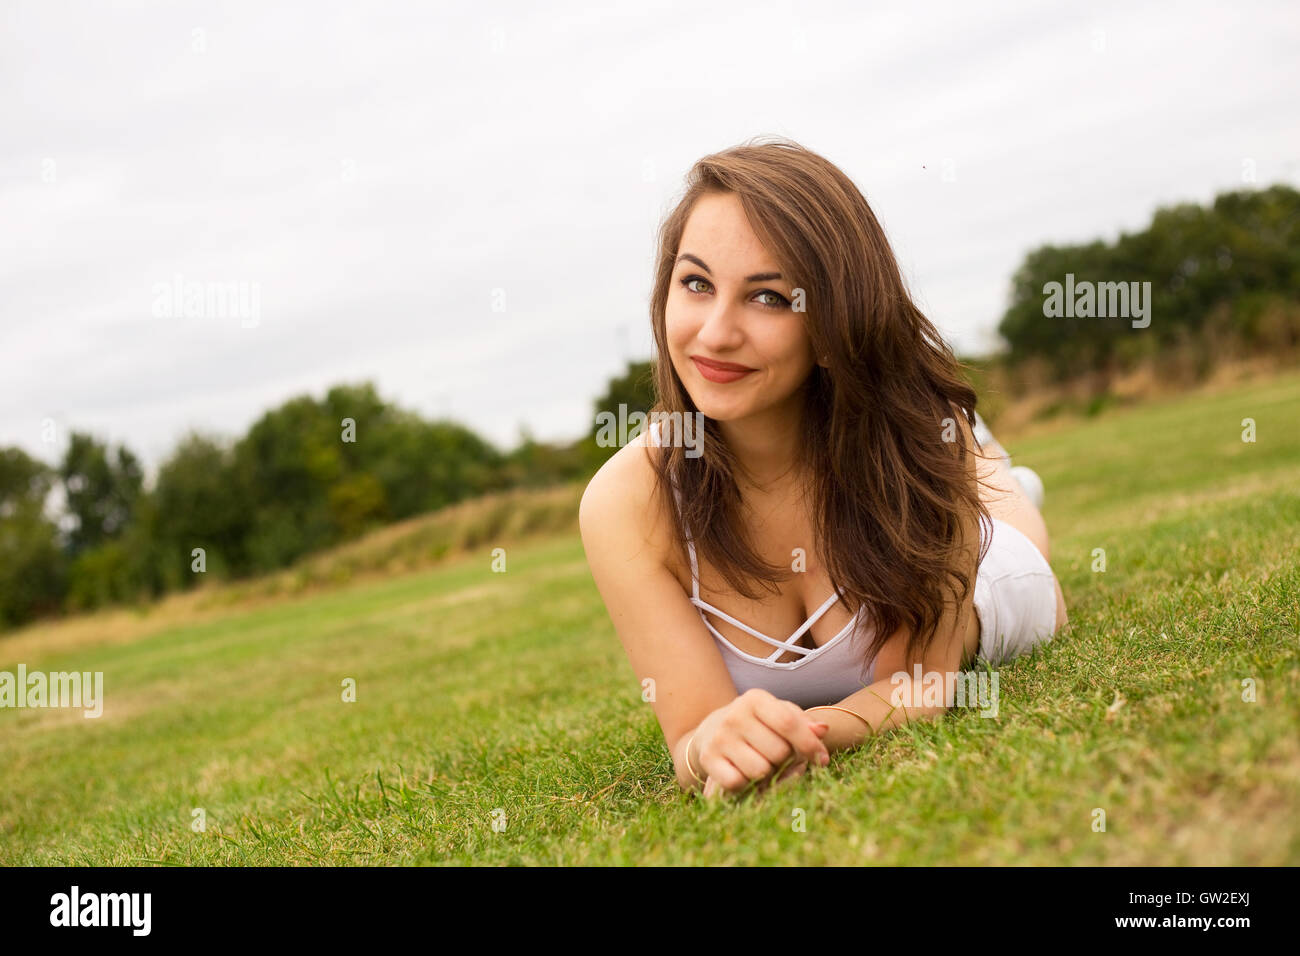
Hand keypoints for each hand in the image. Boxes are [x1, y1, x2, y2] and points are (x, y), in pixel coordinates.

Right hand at [694, 688, 830, 798]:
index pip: (788, 723)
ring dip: (767, 774)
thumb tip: (822, 730)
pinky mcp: (708, 759)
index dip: (809, 744)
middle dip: (786, 760)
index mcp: (755, 699)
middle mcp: (734, 715)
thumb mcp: (780, 715)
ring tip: (762, 763)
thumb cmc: (758, 724)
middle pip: (779, 752)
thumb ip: (803, 723)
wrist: (712, 731)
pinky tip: (745, 773)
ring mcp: (719, 738)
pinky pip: (738, 783)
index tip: (822, 760)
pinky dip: (746, 784)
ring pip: (760, 771)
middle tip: (779, 757)